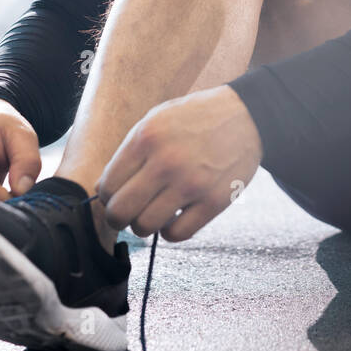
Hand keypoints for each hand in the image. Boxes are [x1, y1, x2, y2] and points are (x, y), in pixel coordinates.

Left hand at [97, 85, 262, 241]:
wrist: (247, 116)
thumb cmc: (197, 118)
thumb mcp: (157, 119)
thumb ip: (130, 152)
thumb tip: (103, 188)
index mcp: (146, 138)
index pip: (107, 186)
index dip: (107, 197)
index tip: (116, 196)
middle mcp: (166, 162)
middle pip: (120, 212)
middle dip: (117, 218)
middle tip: (126, 214)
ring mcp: (191, 184)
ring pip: (145, 226)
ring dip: (144, 225)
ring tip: (152, 213)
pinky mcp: (214, 201)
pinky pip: (177, 234)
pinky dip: (169, 231)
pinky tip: (174, 217)